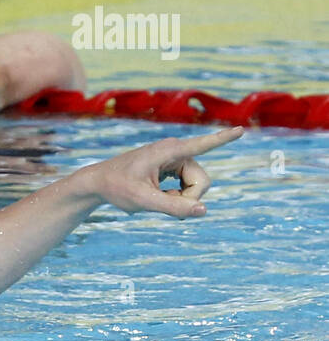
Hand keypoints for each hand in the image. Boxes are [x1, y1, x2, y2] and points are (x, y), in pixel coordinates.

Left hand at [82, 126, 242, 217]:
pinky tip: (158, 194)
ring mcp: (175, 159)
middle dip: (189, 197)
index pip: (202, 145)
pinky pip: (189, 187)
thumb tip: (203, 210)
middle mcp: (176, 151)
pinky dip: (177, 196)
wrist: (98, 183)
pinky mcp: (173, 167)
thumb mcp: (143, 201)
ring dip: (181, 198)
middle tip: (162, 201)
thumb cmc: (117, 188)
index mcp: (169, 151)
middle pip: (203, 181)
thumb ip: (173, 207)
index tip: (242, 129)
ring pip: (197, 186)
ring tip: (156, 197)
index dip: (223, 139)